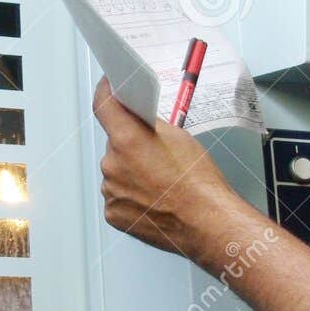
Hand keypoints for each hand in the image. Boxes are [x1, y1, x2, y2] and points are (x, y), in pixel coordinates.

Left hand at [92, 76, 239, 264]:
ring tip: (159, 181)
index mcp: (127, 140)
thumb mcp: (179, 137)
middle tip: (154, 153)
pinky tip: (153, 198)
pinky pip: (118, 196)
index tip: (107, 87)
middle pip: (114, 144)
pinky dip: (131, 195)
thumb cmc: (198, 184)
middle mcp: (112, 165)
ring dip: (131, 172)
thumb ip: (151, 126)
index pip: (103, 105)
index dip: (105, 92)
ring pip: (116, 172)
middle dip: (130, 145)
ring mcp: (111, 191)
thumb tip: (140, 121)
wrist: (206, 223)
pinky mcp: (114, 213)